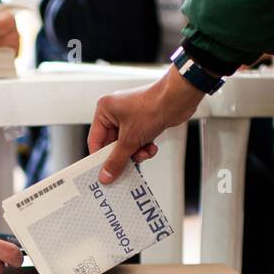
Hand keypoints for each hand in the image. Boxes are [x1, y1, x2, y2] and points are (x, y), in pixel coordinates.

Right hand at [88, 67, 202, 182]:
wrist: (178, 98)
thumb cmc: (153, 106)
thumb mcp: (130, 139)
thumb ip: (117, 160)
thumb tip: (106, 175)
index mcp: (104, 110)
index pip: (95, 140)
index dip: (99, 158)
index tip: (103, 173)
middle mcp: (115, 112)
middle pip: (112, 144)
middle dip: (123, 156)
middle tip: (126, 168)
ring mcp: (129, 117)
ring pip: (126, 145)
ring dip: (135, 153)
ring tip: (144, 153)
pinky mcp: (142, 121)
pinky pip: (137, 140)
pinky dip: (144, 146)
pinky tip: (151, 147)